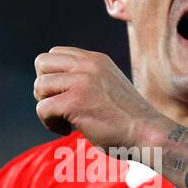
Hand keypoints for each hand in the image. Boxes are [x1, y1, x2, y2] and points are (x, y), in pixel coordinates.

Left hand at [33, 47, 166, 149]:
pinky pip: (42, 108)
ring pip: (39, 85)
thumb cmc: (129, 119)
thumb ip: (87, 79)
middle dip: (43, 87)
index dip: (52, 76)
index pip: (55, 53)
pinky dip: (49, 123)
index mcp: (95, 59)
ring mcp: (81, 81)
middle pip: (41, 62)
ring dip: (46, 107)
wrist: (148, 133)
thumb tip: (56, 85)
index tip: (64, 96)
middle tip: (58, 106)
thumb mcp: (108, 86)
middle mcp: (87, 64)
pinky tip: (66, 130)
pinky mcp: (75, 102)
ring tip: (64, 121)